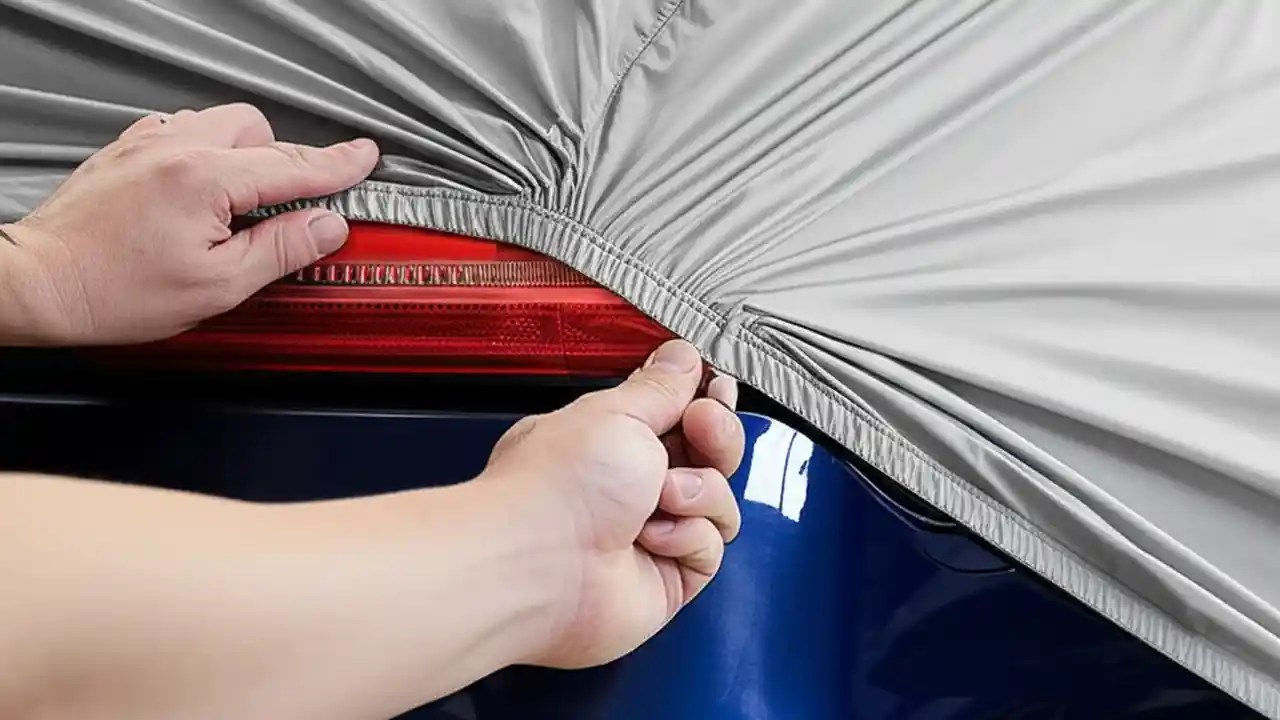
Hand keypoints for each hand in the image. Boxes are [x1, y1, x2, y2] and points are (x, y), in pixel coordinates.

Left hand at [0, 103, 378, 344]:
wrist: (41, 285)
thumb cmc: (115, 291)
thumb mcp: (217, 286)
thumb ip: (280, 250)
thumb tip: (327, 227)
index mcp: (205, 179)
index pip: (292, 165)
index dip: (337, 164)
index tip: (365, 157)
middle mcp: (176, 147)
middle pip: (259, 131)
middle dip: (287, 163)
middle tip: (299, 205)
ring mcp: (147, 144)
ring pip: (221, 123)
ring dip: (246, 154)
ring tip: (245, 202)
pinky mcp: (126, 151)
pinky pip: (183, 130)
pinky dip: (207, 152)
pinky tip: (204, 189)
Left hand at [481, 339, 745, 668]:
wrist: (541, 563)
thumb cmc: (559, 485)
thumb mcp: (618, 411)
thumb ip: (661, 386)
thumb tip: (682, 357)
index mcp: (613, 437)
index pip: (679, 412)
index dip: (706, 400)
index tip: (716, 389)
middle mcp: (633, 483)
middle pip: (710, 451)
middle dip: (715, 434)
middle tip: (700, 426)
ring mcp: (652, 529)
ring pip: (718, 498)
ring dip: (698, 490)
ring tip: (661, 495)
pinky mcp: (668, 573)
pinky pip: (710, 545)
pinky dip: (687, 537)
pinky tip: (651, 538)